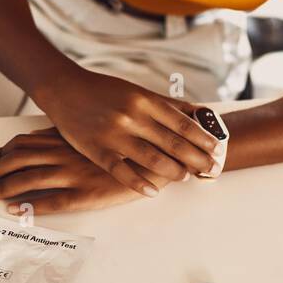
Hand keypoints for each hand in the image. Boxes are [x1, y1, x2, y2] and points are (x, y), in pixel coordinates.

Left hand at [0, 127, 175, 213]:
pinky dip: (29, 205)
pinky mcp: (86, 193)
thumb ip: (79, 135)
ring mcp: (74, 173)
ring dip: (1, 187)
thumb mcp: (103, 132)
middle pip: (18, 160)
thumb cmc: (134, 142)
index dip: (3, 151)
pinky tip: (14, 209)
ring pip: (28, 180)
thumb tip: (56, 137)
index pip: (25, 143)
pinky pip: (51, 201)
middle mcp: (66, 154)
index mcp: (69, 139)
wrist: (162, 155)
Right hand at [32, 69, 221, 196]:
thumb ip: (167, 104)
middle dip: (196, 157)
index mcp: (145, 100)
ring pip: (152, 158)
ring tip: (188, 176)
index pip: (182, 123)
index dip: (202, 138)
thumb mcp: (138, 91)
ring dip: (174, 171)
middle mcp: (133, 117)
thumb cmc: (105, 91)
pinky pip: (122, 171)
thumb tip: (198, 114)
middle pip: (172, 143)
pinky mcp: (97, 150)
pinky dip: (139, 183)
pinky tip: (154, 192)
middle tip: (211, 167)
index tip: (217, 148)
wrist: (65, 90)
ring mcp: (115, 134)